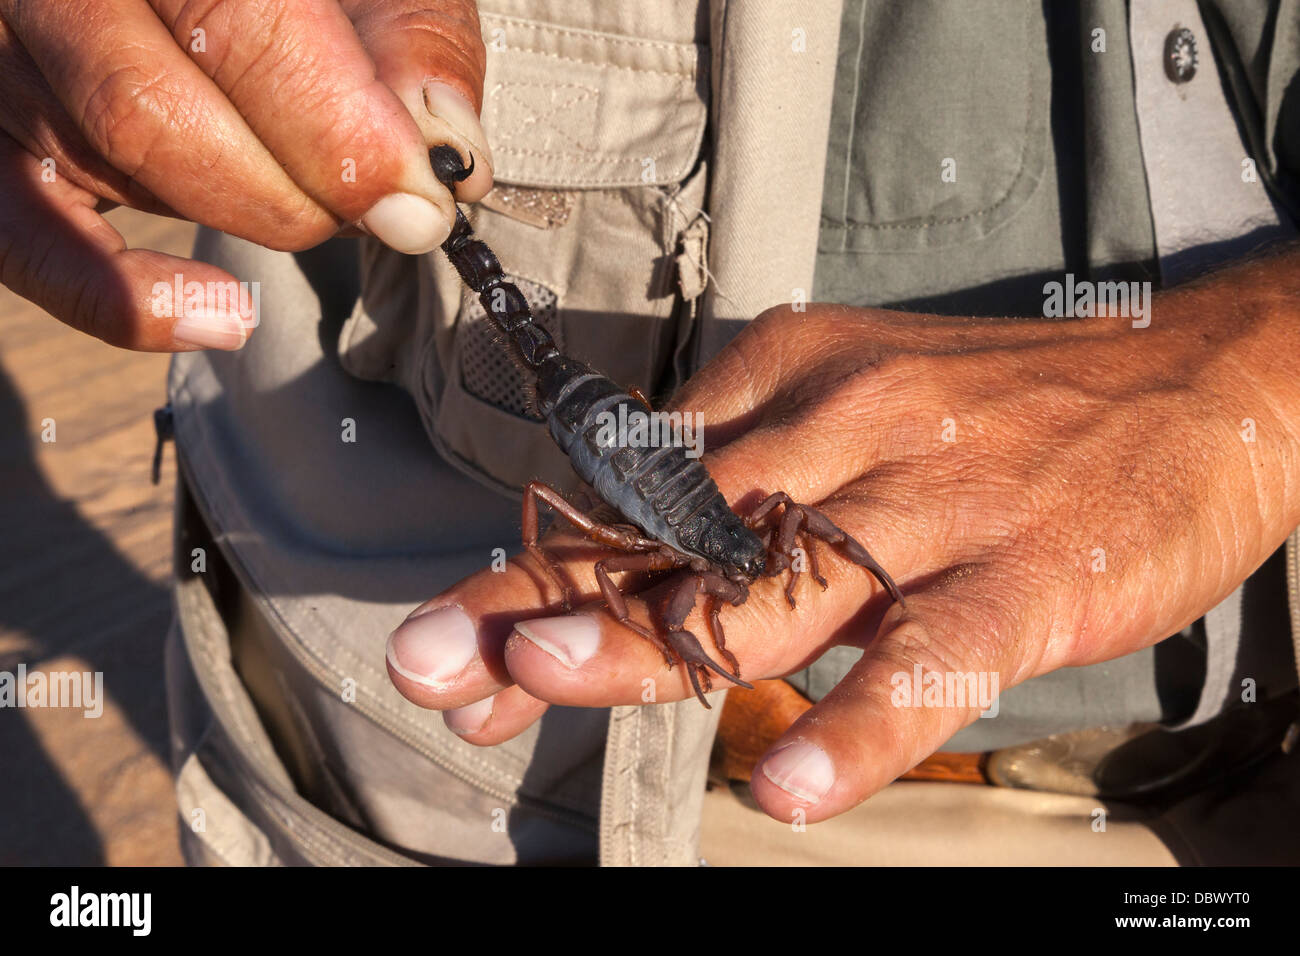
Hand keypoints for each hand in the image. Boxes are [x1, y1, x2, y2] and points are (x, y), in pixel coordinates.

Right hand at [0, 0, 490, 349]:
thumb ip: (414, 48)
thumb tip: (447, 148)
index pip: (233, 16)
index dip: (335, 125)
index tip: (415, 195)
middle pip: (154, 105)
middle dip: (299, 187)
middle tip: (386, 211)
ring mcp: (11, 58)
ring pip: (115, 157)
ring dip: (251, 214)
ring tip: (327, 213)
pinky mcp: (1, 142)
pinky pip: (30, 243)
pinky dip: (129, 298)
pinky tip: (224, 315)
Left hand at [386, 251, 1299, 822]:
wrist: (1198, 384)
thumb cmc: (1005, 406)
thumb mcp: (859, 395)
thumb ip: (748, 463)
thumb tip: (628, 539)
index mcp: (796, 379)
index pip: (638, 483)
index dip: (539, 564)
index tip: (460, 638)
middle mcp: (849, 430)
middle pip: (676, 531)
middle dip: (552, 600)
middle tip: (441, 658)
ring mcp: (935, 503)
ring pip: (777, 581)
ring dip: (657, 636)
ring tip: (553, 678)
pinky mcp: (1025, 574)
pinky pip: (932, 657)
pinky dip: (862, 723)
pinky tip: (794, 786)